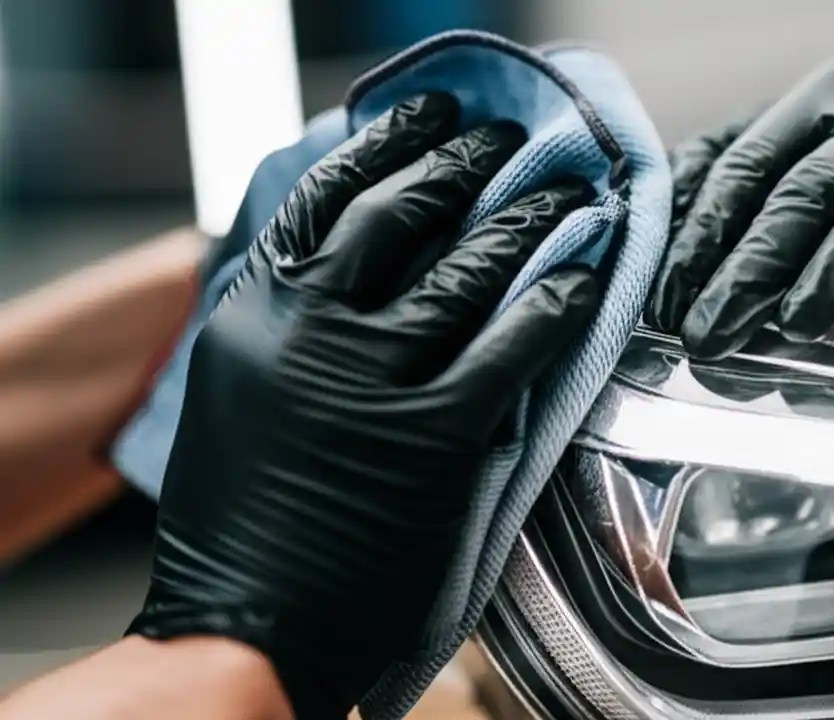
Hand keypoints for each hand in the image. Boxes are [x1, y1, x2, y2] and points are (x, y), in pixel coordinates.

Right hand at [127, 93, 599, 717]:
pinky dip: (553, 301)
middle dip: (464, 164)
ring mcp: (375, 379)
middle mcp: (310, 331)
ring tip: (569, 196)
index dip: (387, 145)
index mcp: (255, 314)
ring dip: (528, 222)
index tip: (429, 119)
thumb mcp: (236, 393)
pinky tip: (582, 278)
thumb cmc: (244, 521)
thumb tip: (352, 260)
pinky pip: (510, 345)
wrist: (250, 623)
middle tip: (505, 143)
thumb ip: (287, 320)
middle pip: (402, 214)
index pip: (326, 198)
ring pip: (466, 271)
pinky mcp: (436, 434)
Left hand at [647, 59, 833, 358]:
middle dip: (751, 268)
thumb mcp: (802, 182)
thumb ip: (733, 205)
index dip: (702, 239)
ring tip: (797, 323)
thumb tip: (655, 250)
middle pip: (806, 187)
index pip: (745, 168)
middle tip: (712, 333)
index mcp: (814, 109)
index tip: (670, 304)